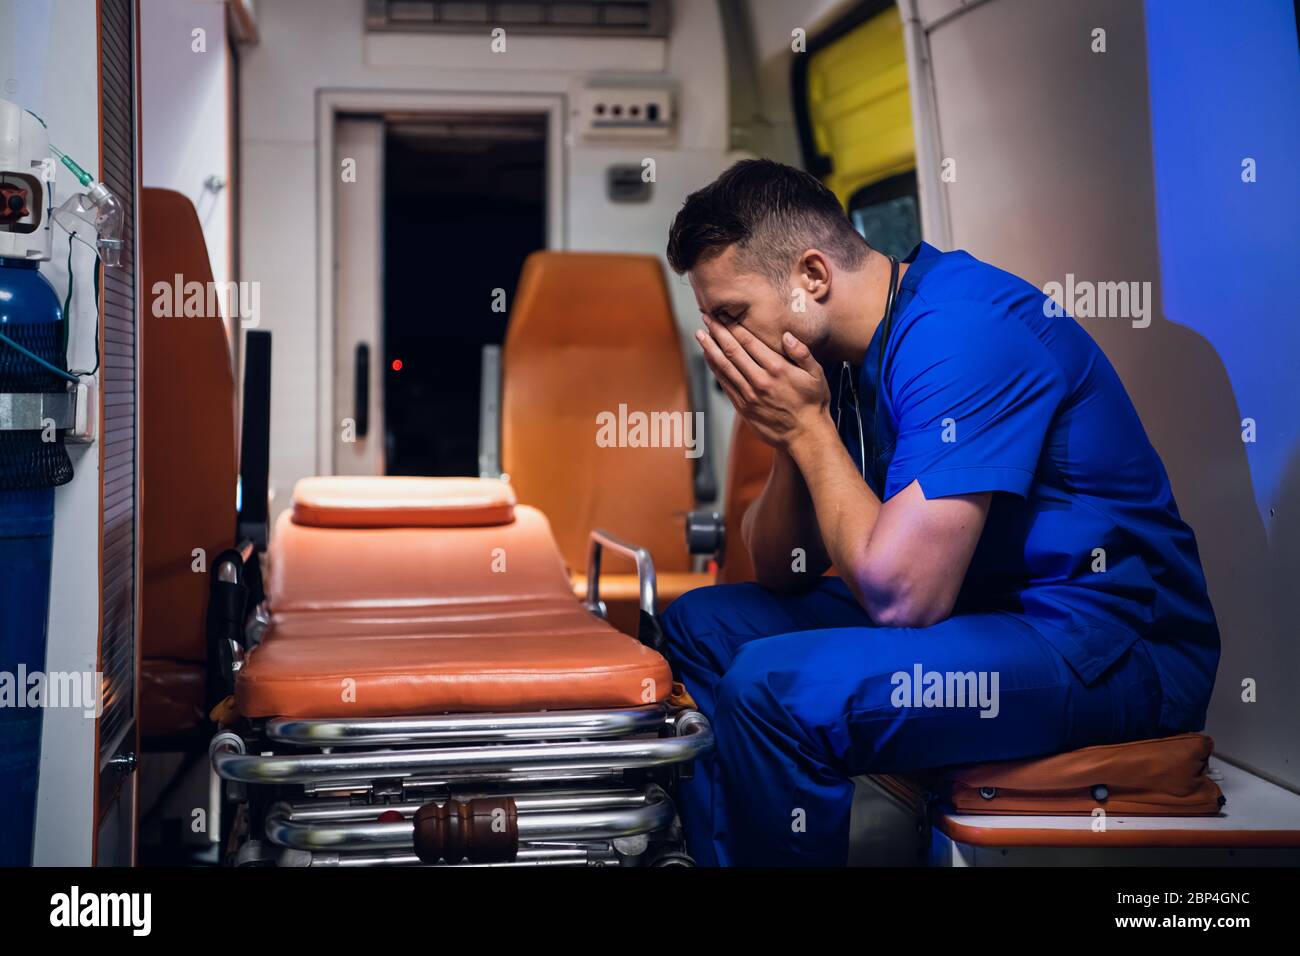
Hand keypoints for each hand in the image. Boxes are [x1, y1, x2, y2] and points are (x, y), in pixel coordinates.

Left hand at [695, 317, 831, 449]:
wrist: (805, 436)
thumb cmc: (813, 403)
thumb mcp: (816, 375)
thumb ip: (802, 353)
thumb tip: (786, 335)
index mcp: (777, 369)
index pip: (749, 342)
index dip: (733, 326)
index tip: (723, 315)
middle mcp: (760, 381)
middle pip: (732, 351)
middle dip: (717, 332)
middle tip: (706, 318)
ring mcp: (749, 395)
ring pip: (724, 367)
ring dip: (710, 349)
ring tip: (700, 335)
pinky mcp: (743, 407)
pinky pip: (725, 384)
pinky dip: (715, 369)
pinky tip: (709, 358)